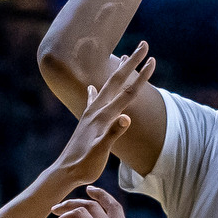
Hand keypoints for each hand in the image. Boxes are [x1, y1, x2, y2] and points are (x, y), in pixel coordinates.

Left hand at [49, 44, 155, 189]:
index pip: (128, 92)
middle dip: (132, 62)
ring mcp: (90, 114)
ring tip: (122, 56)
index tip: (153, 59)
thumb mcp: (101, 151)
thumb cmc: (85, 165)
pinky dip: (95, 91)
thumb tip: (126, 118)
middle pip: (118, 80)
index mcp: (104, 116)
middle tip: (143, 45)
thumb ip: (113, 134)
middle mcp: (96, 110)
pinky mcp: (86, 121)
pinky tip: (92, 87)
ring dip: (117, 71)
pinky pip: (92, 100)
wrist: (65, 172)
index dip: (141, 76)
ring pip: (106, 86)